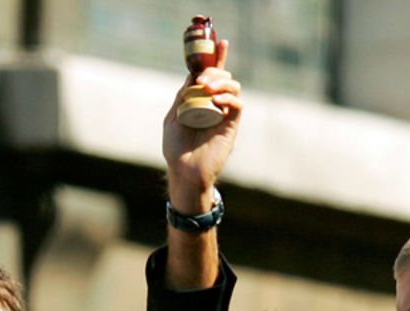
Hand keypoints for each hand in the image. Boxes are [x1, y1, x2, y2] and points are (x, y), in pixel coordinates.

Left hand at [162, 39, 242, 212]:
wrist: (184, 170)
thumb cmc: (176, 147)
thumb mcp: (173, 116)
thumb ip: (183, 95)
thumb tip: (192, 74)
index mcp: (200, 99)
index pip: (211, 74)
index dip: (217, 57)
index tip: (220, 41)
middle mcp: (214, 104)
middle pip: (223, 76)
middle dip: (214, 70)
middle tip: (202, 78)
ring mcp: (224, 114)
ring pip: (233, 87)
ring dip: (222, 82)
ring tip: (208, 89)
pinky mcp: (231, 126)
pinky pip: (237, 105)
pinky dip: (229, 98)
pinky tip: (217, 101)